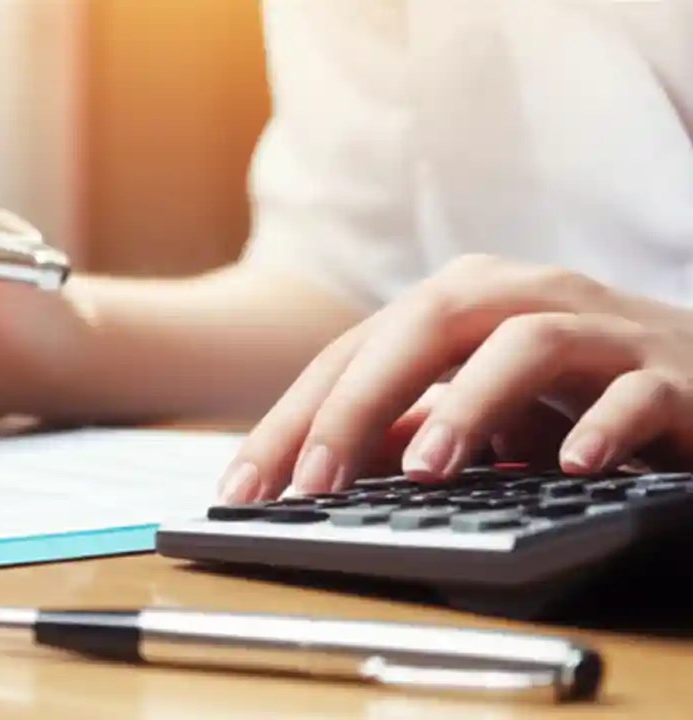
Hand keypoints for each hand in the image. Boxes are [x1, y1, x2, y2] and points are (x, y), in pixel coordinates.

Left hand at [220, 254, 692, 502]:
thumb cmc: (571, 394)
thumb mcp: (473, 407)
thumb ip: (406, 425)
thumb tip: (319, 468)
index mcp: (457, 305)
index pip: (353, 354)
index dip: (291, 420)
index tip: (240, 491)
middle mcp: (519, 299)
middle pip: (423, 328)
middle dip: (356, 406)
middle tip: (312, 483)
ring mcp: (597, 330)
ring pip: (525, 343)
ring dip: (470, 405)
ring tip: (428, 473)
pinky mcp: (670, 372)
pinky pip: (634, 391)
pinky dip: (603, 426)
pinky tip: (571, 466)